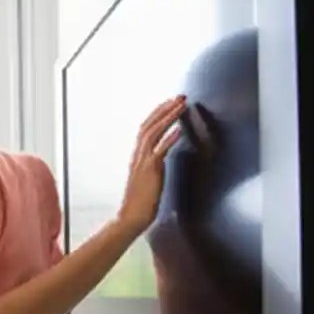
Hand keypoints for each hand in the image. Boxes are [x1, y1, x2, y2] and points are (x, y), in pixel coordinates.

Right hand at [117, 95, 186, 231]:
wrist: (132, 216)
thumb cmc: (141, 201)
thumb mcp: (147, 178)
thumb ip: (152, 163)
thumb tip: (161, 153)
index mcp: (137, 156)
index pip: (145, 128)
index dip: (158, 114)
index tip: (170, 103)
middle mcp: (138, 155)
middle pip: (149, 125)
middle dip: (164, 109)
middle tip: (179, 97)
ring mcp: (143, 162)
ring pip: (153, 133)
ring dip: (168, 117)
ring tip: (181, 106)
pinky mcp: (150, 171)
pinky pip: (159, 150)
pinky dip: (169, 138)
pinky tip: (179, 130)